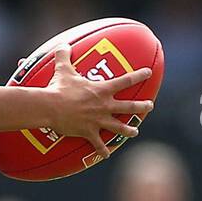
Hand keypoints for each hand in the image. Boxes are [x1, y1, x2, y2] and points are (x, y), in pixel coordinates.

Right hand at [44, 44, 153, 159]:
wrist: (51, 107)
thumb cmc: (58, 88)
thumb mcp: (63, 69)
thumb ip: (65, 56)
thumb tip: (62, 45)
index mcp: (102, 90)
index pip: (126, 81)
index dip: (139, 75)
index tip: (149, 72)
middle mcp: (105, 106)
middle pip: (129, 107)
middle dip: (142, 107)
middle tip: (150, 106)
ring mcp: (98, 120)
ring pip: (119, 127)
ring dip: (128, 130)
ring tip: (135, 132)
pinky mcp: (89, 132)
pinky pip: (98, 144)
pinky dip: (102, 151)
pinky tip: (106, 155)